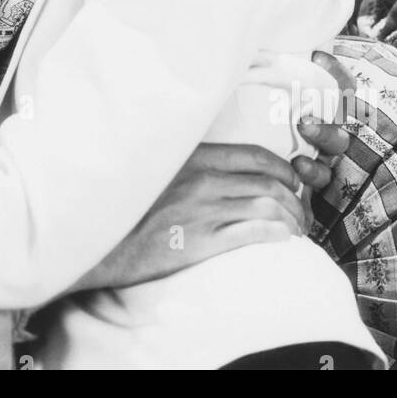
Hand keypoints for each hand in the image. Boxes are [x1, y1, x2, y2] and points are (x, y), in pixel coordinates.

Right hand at [72, 51, 352, 292]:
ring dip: (293, 218)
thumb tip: (216, 166)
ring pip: (269, 206)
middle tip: (301, 212)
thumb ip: (186, 161)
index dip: (284, 169)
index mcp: (192, 156)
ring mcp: (202, 210)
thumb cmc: (124, 205)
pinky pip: (254, 233)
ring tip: (296, 230)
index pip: (255, 156)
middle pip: (269, 182)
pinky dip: (278, 234)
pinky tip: (283, 240)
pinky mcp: (200, 242)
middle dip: (296, 198)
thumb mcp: (155, 168)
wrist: (95, 238)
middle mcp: (201, 179)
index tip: (292, 181)